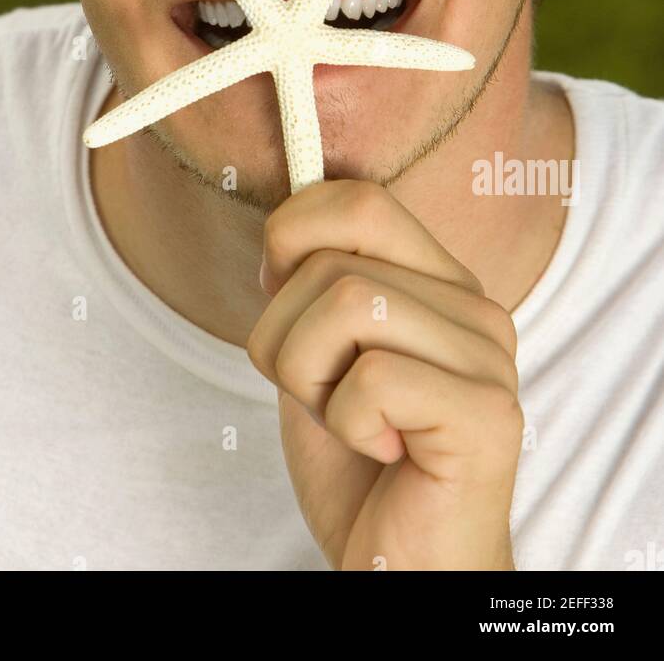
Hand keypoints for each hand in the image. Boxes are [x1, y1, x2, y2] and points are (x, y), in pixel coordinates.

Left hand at [246, 180, 521, 570]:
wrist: (403, 569)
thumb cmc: (361, 470)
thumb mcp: (317, 360)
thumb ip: (308, 293)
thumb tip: (281, 235)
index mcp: (439, 283)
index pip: (359, 200)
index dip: (293, 236)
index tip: (280, 297)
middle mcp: (475, 308)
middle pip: (332, 260)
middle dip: (287, 338)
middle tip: (324, 397)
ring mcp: (488, 359)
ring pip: (346, 304)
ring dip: (312, 380)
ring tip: (353, 424)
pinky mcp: (487, 415)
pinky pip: (373, 377)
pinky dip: (348, 422)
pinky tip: (384, 451)